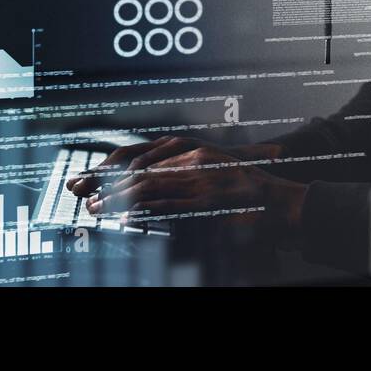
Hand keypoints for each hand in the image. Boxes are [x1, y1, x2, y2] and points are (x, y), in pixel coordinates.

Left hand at [81, 144, 304, 242]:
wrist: (283, 202)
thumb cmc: (251, 194)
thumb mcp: (216, 175)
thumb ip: (188, 178)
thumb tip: (157, 194)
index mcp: (193, 152)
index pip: (145, 159)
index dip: (116, 171)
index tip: (96, 183)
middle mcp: (193, 160)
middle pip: (140, 170)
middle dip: (109, 184)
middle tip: (87, 198)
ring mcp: (199, 180)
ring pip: (149, 185)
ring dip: (118, 199)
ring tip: (97, 209)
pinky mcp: (206, 201)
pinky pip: (168, 205)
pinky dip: (144, 212)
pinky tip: (126, 218)